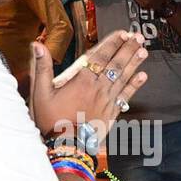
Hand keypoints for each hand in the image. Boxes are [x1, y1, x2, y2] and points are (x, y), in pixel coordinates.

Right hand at [30, 30, 148, 140]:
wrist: (66, 147)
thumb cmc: (51, 120)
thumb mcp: (40, 93)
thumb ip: (41, 68)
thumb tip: (37, 45)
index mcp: (81, 81)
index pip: (100, 56)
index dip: (112, 43)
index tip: (122, 33)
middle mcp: (98, 88)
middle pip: (115, 64)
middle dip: (127, 49)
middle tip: (138, 36)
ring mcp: (107, 101)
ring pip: (123, 78)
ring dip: (134, 63)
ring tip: (143, 50)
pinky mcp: (111, 113)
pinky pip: (126, 96)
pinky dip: (134, 86)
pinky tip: (143, 76)